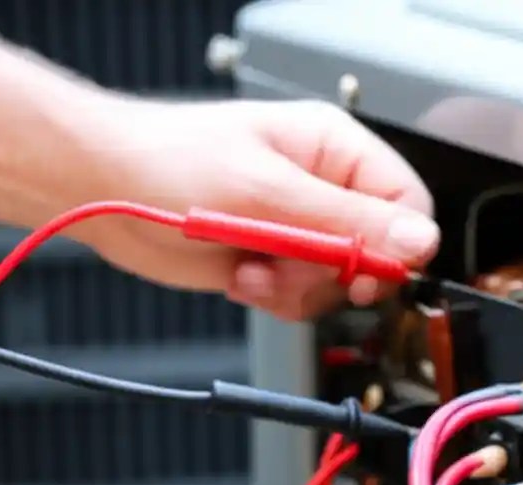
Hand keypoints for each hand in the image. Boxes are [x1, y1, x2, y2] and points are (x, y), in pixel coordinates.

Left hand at [75, 97, 438, 320]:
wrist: (104, 193)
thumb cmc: (170, 164)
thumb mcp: (268, 191)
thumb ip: (347, 220)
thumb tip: (418, 240)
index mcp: (336, 149)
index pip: (406, 205)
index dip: (394, 246)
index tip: (364, 270)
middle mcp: (323, 187)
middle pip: (376, 252)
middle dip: (334, 272)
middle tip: (295, 266)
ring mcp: (297, 226)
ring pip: (336, 282)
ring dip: (297, 289)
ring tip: (255, 267)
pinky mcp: (272, 259)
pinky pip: (301, 297)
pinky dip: (273, 297)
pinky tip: (241, 277)